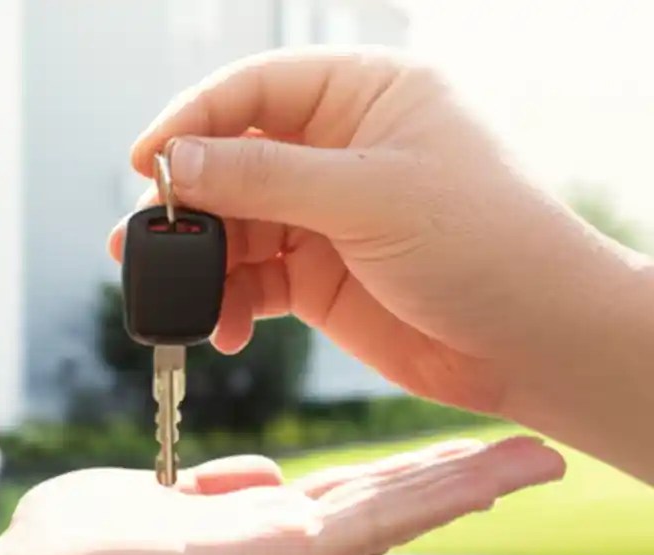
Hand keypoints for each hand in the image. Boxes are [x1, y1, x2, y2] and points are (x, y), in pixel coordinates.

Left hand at [0, 436, 563, 554]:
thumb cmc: (81, 546)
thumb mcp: (163, 499)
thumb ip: (214, 489)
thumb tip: (261, 476)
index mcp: (255, 532)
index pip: (346, 497)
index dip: (404, 474)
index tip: (451, 452)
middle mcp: (281, 553)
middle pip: (386, 506)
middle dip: (456, 478)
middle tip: (523, 453)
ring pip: (398, 511)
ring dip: (467, 482)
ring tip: (532, 458)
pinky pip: (378, 518)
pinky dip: (437, 495)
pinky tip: (485, 474)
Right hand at [108, 49, 648, 417]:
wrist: (539, 343)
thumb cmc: (488, 244)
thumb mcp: (369, 197)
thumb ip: (263, 179)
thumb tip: (174, 162)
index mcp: (365, 94)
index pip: (255, 88)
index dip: (192, 119)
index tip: (145, 162)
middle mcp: (339, 148)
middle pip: (231, 159)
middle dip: (185, 202)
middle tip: (139, 238)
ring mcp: (325, 214)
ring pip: (233, 225)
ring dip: (200, 261)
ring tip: (170, 293)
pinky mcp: (318, 275)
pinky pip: (251, 279)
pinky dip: (230, 302)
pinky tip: (224, 326)